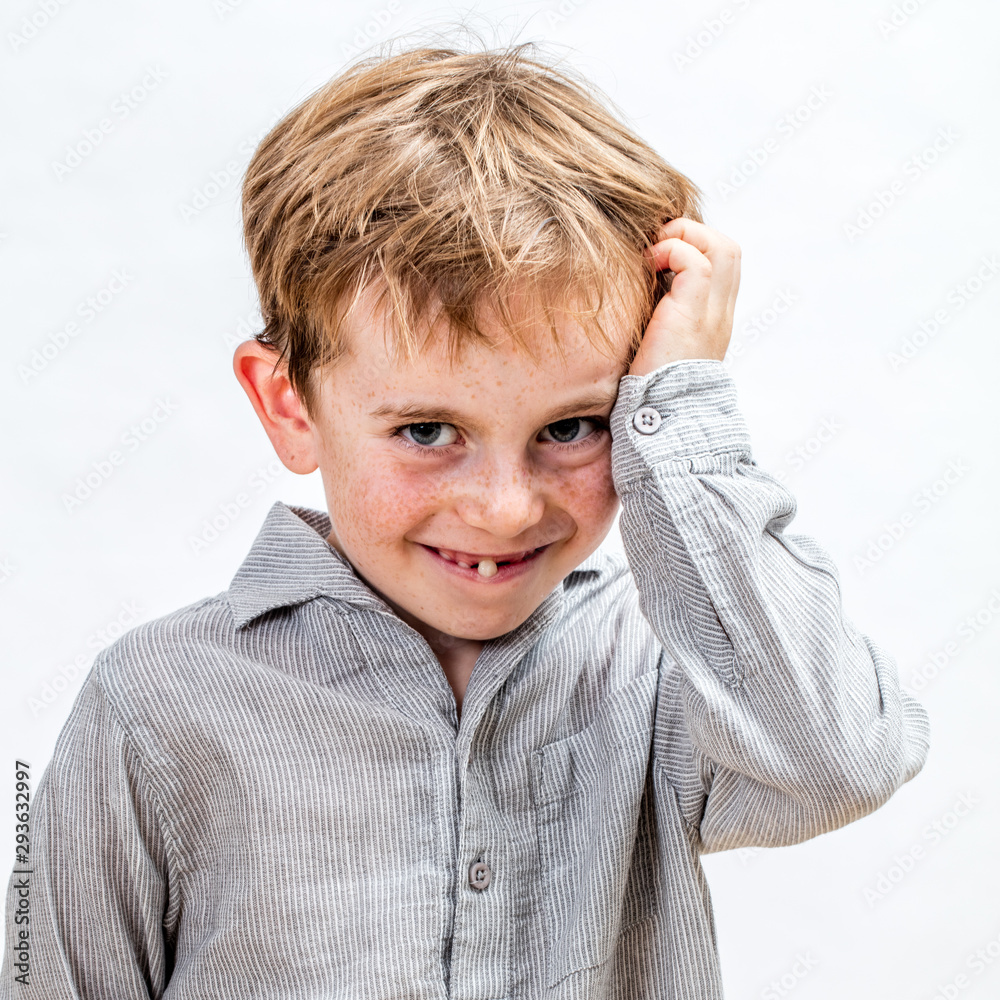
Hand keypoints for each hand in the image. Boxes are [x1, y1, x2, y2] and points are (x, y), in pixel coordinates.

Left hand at [628, 218, 740, 375]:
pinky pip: (696, 261)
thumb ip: (660, 323)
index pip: (723, 266)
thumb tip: (636, 302)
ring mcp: (711, 312)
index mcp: (713, 320)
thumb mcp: (660, 349)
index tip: (661, 257)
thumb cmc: (651, 390)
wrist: (662, 418)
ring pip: (721, 247)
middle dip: (693, 233)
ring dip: (684, 236)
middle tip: (657, 246)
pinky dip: (672, 250)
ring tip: (654, 253)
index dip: (695, 247)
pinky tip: (648, 266)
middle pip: (729, 248)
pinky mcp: (692, 314)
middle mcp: (719, 313)